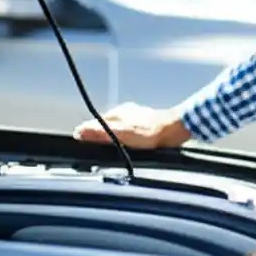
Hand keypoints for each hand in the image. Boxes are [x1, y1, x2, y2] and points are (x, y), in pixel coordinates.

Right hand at [72, 102, 190, 148]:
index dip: (88, 131)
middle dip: (100, 132)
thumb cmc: (150, 132)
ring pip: (120, 125)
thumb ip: (101, 132)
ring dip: (115, 133)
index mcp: (118, 112)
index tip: (81, 138)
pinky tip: (130, 143)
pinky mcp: (147, 123)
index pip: (96, 121)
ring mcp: (138, 116)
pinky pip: (131, 129)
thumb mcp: (121, 133)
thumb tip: (80, 130)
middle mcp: (127, 111)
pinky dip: (127, 136)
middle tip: (95, 144)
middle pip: (107, 122)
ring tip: (111, 144)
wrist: (174, 130)